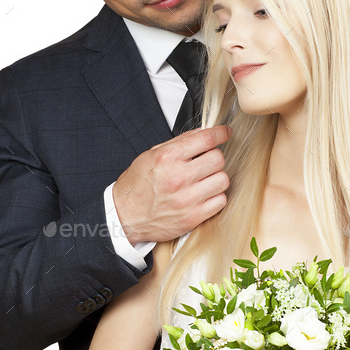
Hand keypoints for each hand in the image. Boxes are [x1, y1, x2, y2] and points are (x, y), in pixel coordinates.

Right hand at [113, 126, 231, 243]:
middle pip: (218, 159)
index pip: (205, 139)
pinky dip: (216, 197)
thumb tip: (203, 132)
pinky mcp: (192, 217)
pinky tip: (205, 195)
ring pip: (223, 180)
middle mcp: (178, 177)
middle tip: (207, 161)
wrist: (124, 216)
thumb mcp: (151, 155)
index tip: (225, 133)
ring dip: (217, 177)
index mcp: (167, 158)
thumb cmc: (136, 186)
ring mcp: (187, 199)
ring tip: (205, 180)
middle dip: (215, 157)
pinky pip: (220, 201)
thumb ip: (178, 143)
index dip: (220, 133)